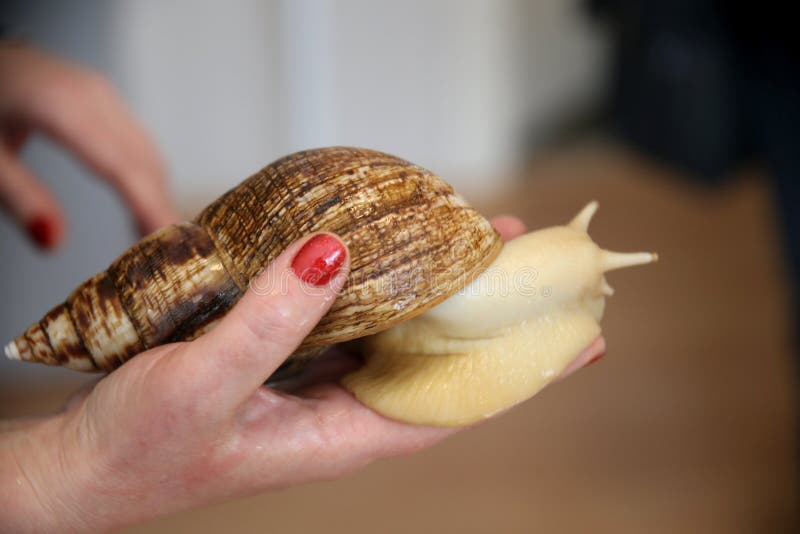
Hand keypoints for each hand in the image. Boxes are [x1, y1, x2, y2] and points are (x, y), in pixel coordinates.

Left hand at [0, 43, 177, 248]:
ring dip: (156, 195)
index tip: (169, 241)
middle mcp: (90, 95)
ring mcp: (100, 93)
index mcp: (60, 104)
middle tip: (171, 256)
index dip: (149, 205)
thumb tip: (54, 242)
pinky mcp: (102, 98)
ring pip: (146, 152)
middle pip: (142, 160)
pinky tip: (141, 206)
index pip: (120, 166)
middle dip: (160, 207)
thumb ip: (19, 197)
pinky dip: (147, 177)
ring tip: (156, 240)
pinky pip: (137, 142)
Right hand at [0, 218, 603, 531]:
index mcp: (339, 437)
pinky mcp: (281, 359)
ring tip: (471, 238)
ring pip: (392, 332)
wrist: (83, 467)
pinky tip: (381, 253)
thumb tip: (333, 253)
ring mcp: (310, 382)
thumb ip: (269, 322)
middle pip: (433, 358)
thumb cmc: (138, 451)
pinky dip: (371, 284)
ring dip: (431, 288)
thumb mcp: (202, 386)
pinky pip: (344, 318)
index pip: (454, 405)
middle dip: (484, 311)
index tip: (578, 341)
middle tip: (524, 255)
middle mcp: (337, 409)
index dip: (520, 374)